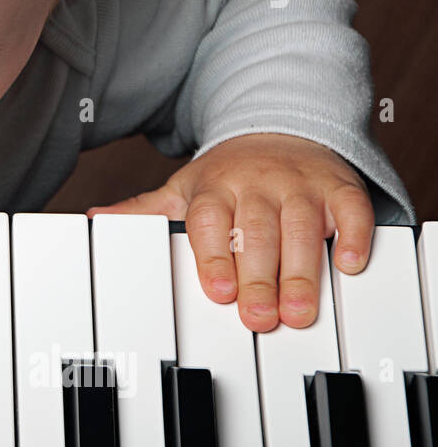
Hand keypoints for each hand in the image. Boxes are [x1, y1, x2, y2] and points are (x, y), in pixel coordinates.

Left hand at [85, 132, 374, 331]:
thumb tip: (94, 220)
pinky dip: (353, 235)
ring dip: (301, 270)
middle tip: (258, 319)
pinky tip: (349, 264)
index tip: (218, 292)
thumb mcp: (184, 190)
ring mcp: (299, 184)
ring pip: (302, 226)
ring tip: (297, 311)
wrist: (279, 127)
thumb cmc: (229, 175)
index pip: (210, 221)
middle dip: (258, 276)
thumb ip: (145, 211)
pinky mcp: (339, 186)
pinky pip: (351, 209)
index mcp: (213, 188)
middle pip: (256, 231)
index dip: (214, 256)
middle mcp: (256, 184)